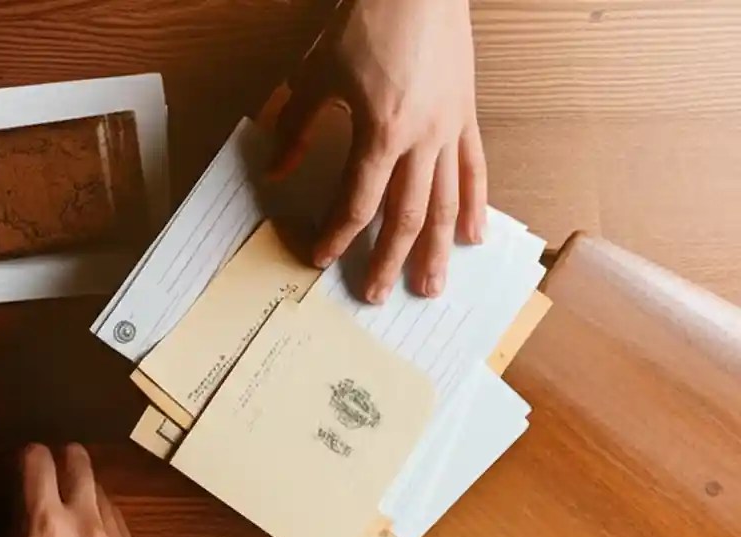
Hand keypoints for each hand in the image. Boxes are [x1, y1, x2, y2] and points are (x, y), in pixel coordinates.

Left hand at [273, 0, 486, 303]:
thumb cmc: (367, 23)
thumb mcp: (316, 76)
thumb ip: (296, 129)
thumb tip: (276, 171)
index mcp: (381, 132)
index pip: (357, 202)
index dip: (337, 234)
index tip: (320, 257)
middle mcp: (422, 139)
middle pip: (405, 216)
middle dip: (388, 259)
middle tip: (376, 295)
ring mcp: (450, 129)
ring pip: (445, 203)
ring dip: (436, 250)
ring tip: (430, 286)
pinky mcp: (466, 116)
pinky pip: (474, 170)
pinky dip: (473, 206)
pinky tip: (472, 237)